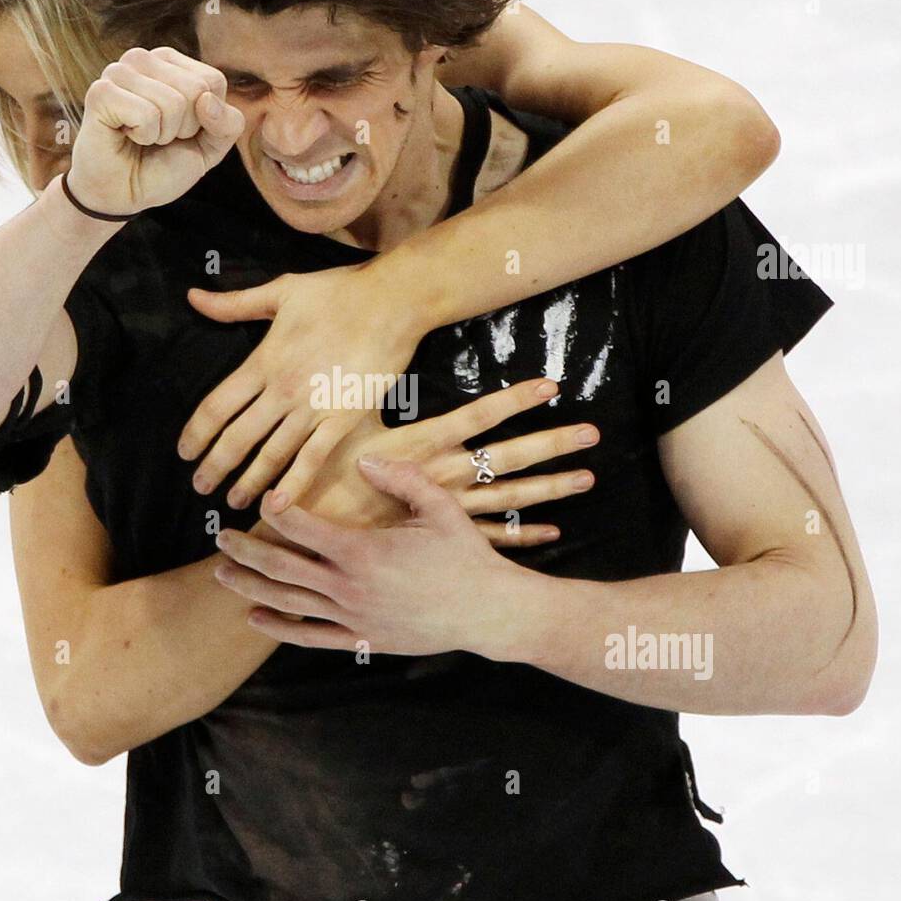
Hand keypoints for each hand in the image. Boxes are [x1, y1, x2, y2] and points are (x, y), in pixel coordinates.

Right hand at [67, 47, 244, 215]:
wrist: (122, 194)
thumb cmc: (162, 164)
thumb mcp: (209, 147)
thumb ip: (228, 124)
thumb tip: (207, 100)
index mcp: (169, 62)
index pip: (214, 81)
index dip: (205, 119)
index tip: (178, 131)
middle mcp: (142, 59)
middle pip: (197, 89)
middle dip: (184, 127)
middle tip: (157, 137)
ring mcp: (118, 72)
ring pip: (174, 102)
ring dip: (163, 134)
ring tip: (141, 137)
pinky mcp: (101, 92)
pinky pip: (147, 115)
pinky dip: (144, 136)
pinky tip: (125, 136)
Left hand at [177, 262, 424, 509]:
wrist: (392, 301)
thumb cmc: (338, 292)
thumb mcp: (281, 290)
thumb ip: (234, 303)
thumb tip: (192, 298)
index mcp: (264, 360)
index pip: (218, 406)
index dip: (197, 433)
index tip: (184, 452)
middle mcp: (283, 390)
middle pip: (238, 437)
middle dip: (215, 466)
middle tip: (200, 487)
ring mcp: (314, 407)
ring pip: (272, 454)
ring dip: (249, 481)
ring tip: (233, 502)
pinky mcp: (345, 418)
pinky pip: (314, 457)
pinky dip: (295, 483)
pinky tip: (278, 505)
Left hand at [214, 457, 528, 658]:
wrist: (488, 612)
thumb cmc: (466, 556)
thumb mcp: (438, 507)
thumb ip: (399, 478)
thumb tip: (364, 458)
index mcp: (363, 550)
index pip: (303, 527)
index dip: (277, 510)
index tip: (263, 499)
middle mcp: (349, 586)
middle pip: (281, 566)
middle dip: (246, 550)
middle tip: (220, 538)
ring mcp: (352, 616)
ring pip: (288, 602)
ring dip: (251, 586)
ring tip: (222, 575)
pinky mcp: (362, 640)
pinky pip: (311, 636)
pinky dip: (280, 628)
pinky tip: (256, 618)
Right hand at [288, 375, 597, 545]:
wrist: (308, 541)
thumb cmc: (318, 478)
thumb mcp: (342, 430)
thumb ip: (367, 401)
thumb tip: (374, 360)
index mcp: (421, 445)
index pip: (478, 416)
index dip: (516, 399)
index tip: (552, 385)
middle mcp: (443, 477)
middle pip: (509, 457)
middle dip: (551, 443)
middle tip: (592, 433)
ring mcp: (448, 512)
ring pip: (510, 498)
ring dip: (549, 488)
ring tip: (587, 477)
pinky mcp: (443, 539)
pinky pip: (492, 537)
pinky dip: (522, 535)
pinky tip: (552, 532)